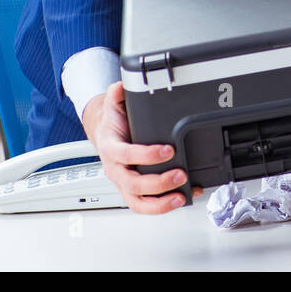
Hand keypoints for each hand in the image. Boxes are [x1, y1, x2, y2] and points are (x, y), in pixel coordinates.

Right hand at [82, 80, 201, 213]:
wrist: (106, 137)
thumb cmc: (113, 125)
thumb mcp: (113, 106)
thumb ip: (117, 95)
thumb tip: (121, 86)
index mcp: (110, 148)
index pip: (125, 154)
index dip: (145, 155)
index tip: (167, 150)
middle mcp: (116, 170)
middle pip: (133, 183)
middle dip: (158, 182)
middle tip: (180, 174)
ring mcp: (124, 184)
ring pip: (138, 201)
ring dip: (161, 202)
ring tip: (182, 196)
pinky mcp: (134, 192)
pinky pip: (146, 205)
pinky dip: (164, 206)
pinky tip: (184, 197)